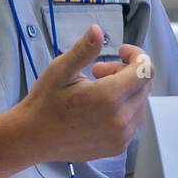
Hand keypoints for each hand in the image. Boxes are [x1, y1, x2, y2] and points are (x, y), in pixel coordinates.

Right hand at [16, 25, 153, 163]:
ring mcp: (121, 136)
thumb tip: (97, 30)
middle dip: (126, 71)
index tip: (120, 51)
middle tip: (97, 70)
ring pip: (140, 102)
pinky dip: (122, 107)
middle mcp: (120, 119)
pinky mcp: (118, 147)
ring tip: (95, 90)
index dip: (136, 55)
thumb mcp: (60, 70)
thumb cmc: (44, 102)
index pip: (144, 70)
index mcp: (108, 97)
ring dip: (124, 90)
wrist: (33, 138)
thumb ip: (83, 50)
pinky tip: (99, 107)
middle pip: (143, 85)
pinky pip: (133, 120)